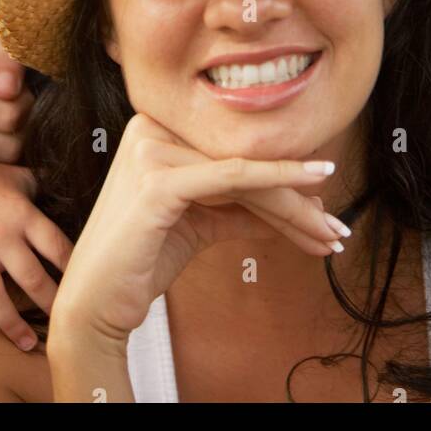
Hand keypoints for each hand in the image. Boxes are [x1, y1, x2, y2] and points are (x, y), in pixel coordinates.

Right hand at [0, 158, 72, 354]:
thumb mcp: (20, 177)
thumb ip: (45, 186)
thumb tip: (74, 185)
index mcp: (22, 217)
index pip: (56, 247)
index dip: (74, 269)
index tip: (88, 288)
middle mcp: (0, 238)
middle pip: (32, 278)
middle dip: (51, 303)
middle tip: (67, 325)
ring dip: (12, 324)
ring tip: (29, 344)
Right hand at [50, 113, 348, 345]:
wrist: (95, 303)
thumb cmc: (142, 259)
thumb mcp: (199, 223)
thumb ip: (239, 206)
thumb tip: (298, 202)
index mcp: (155, 128)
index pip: (231, 151)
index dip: (282, 177)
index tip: (324, 204)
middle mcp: (150, 128)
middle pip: (241, 160)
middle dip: (295, 198)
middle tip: (335, 228)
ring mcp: (150, 150)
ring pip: (244, 173)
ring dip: (295, 207)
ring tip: (331, 233)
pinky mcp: (157, 181)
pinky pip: (231, 179)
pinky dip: (277, 187)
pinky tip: (310, 198)